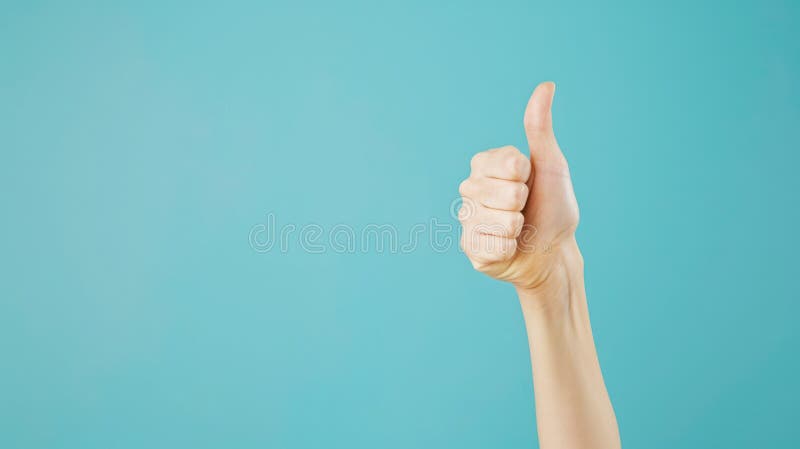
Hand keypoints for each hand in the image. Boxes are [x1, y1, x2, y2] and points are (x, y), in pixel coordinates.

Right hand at [458, 82, 580, 293]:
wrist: (553, 251)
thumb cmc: (552, 206)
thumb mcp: (550, 164)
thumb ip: (539, 127)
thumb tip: (546, 85)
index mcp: (484, 164)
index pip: (509, 164)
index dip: (526, 176)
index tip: (529, 182)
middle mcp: (469, 189)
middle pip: (506, 194)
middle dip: (524, 205)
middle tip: (525, 210)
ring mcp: (467, 219)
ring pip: (500, 222)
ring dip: (518, 230)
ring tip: (518, 230)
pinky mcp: (469, 248)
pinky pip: (493, 247)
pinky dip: (509, 250)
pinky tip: (508, 248)